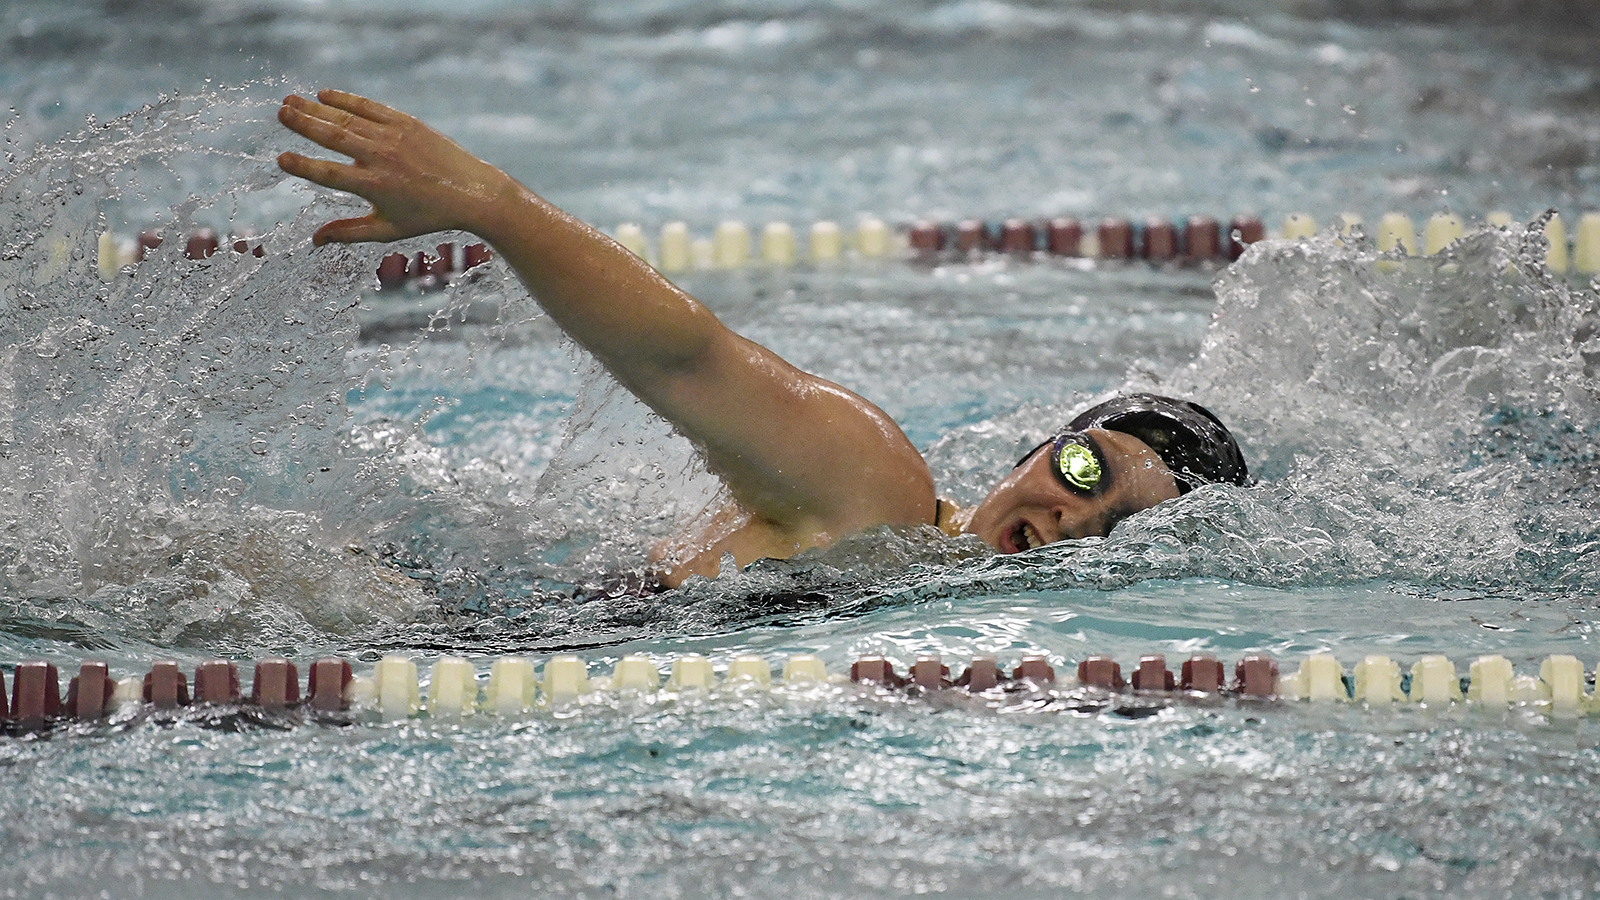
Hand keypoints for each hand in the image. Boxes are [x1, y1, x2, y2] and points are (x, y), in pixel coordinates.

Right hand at [277, 89, 513, 245]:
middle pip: (335, 138)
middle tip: (279, 114)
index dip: (304, 166)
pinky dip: (347, 100)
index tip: (281, 159)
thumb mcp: (389, 230)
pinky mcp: (407, 123)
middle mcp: (383, 159)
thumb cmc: (429, 216)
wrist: (473, 192)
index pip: (331, 175)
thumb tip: (314, 240)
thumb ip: (350, 233)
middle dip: (304, 124)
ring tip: (290, 100)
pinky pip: (371, 108)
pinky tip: (325, 94)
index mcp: (376, 187)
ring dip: (317, 108)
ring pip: (349, 119)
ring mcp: (395, 138)